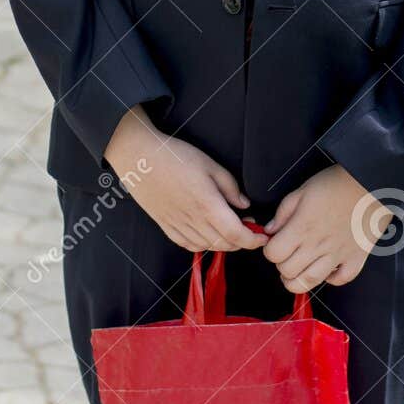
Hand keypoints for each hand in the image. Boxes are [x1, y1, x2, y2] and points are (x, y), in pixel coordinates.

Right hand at [104, 106, 266, 254]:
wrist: (140, 159)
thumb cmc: (176, 157)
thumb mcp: (210, 165)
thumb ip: (230, 187)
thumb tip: (245, 205)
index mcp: (208, 205)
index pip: (236, 235)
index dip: (253, 240)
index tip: (263, 237)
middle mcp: (194, 221)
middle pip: (224, 244)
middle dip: (242, 242)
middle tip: (251, 228)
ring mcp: (178, 226)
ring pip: (208, 246)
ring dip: (225, 244)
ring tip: (232, 229)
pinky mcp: (166, 227)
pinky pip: (190, 245)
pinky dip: (204, 244)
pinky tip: (209, 234)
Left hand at [262, 165, 393, 291]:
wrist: (370, 182)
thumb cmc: (336, 183)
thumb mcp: (303, 190)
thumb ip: (283, 212)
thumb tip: (270, 230)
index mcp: (302, 227)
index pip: (273, 254)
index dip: (270, 250)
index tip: (275, 243)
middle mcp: (318, 245)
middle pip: (288, 272)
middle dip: (281, 265)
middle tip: (287, 255)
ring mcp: (338, 254)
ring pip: (310, 282)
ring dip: (299, 280)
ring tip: (299, 269)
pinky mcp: (356, 258)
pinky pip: (341, 280)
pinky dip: (331, 279)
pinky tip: (327, 269)